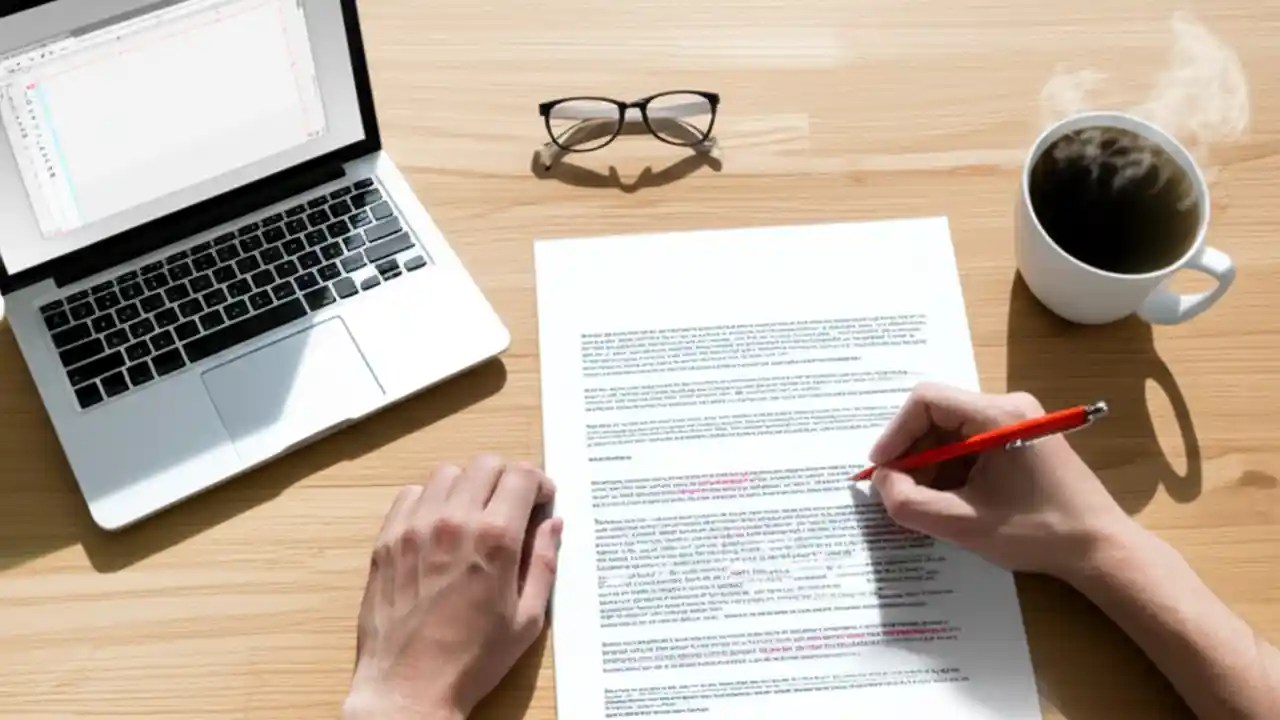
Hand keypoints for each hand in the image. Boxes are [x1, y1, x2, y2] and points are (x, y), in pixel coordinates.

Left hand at [342, 455, 562, 719]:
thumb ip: (545, 563)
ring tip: (474, 516)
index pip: (522, 474)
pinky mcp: (387, 540)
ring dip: (468, 486)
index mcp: (495, 539)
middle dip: (506, 478)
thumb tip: (553, 524)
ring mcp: (415, 528)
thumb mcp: (527, 618)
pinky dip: (430, 500)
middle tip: (512, 506)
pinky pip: (410, 495)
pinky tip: (439, 528)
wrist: (409, 688)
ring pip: (447, 473)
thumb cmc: (473, 660)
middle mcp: (453, 522)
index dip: (539, 482)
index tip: (541, 501)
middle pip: (486, 464)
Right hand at [868, 382, 1134, 579]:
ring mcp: (1017, 421)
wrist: (1099, 547)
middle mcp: (1008, 407)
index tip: (881, 470)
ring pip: (951, 430)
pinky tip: (951, 500)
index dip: (895, 433)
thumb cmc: (1038, 533)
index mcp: (998, 416)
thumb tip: (881, 482)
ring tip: (925, 502)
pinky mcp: (1021, 438)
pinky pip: (970, 442)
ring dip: (930, 465)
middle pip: (937, 414)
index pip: (926, 400)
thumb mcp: (964, 524)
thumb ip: (910, 503)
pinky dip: (951, 468)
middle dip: (912, 453)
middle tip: (898, 491)